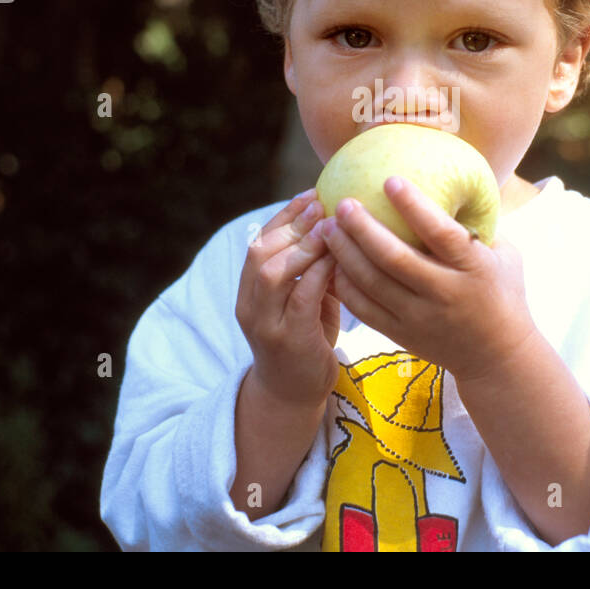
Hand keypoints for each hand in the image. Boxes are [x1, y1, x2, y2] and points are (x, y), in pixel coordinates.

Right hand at [235, 188, 341, 406]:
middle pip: (260, 252)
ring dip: (303, 245)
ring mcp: (265, 323)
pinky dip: (318, 274)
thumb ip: (312, 269)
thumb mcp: (304, 300)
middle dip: (292, 223)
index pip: (259, 242)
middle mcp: (249, 305)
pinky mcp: (287, 340)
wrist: (293, 395)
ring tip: (329, 226)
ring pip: (272, 272)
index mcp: (249, 291)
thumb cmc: (305, 339)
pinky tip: (338, 260)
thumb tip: (340, 225)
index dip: (284, 215)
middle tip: (323, 202)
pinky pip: (300, 298)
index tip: (311, 193)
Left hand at [318, 176, 537, 382]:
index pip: (440, 233)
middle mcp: (444, 294)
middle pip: (394, 258)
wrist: (497, 357)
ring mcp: (419, 318)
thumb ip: (480, 225)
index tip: (389, 180)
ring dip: (345, 253)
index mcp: (473, 268)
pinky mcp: (401, 335)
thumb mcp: (506, 255)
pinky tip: (331, 263)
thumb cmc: (503, 294)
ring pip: (372, 283)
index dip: (413, 206)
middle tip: (342, 203)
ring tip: (327, 228)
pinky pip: (364, 309)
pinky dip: (344, 285)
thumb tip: (456, 181)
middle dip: (363, 228)